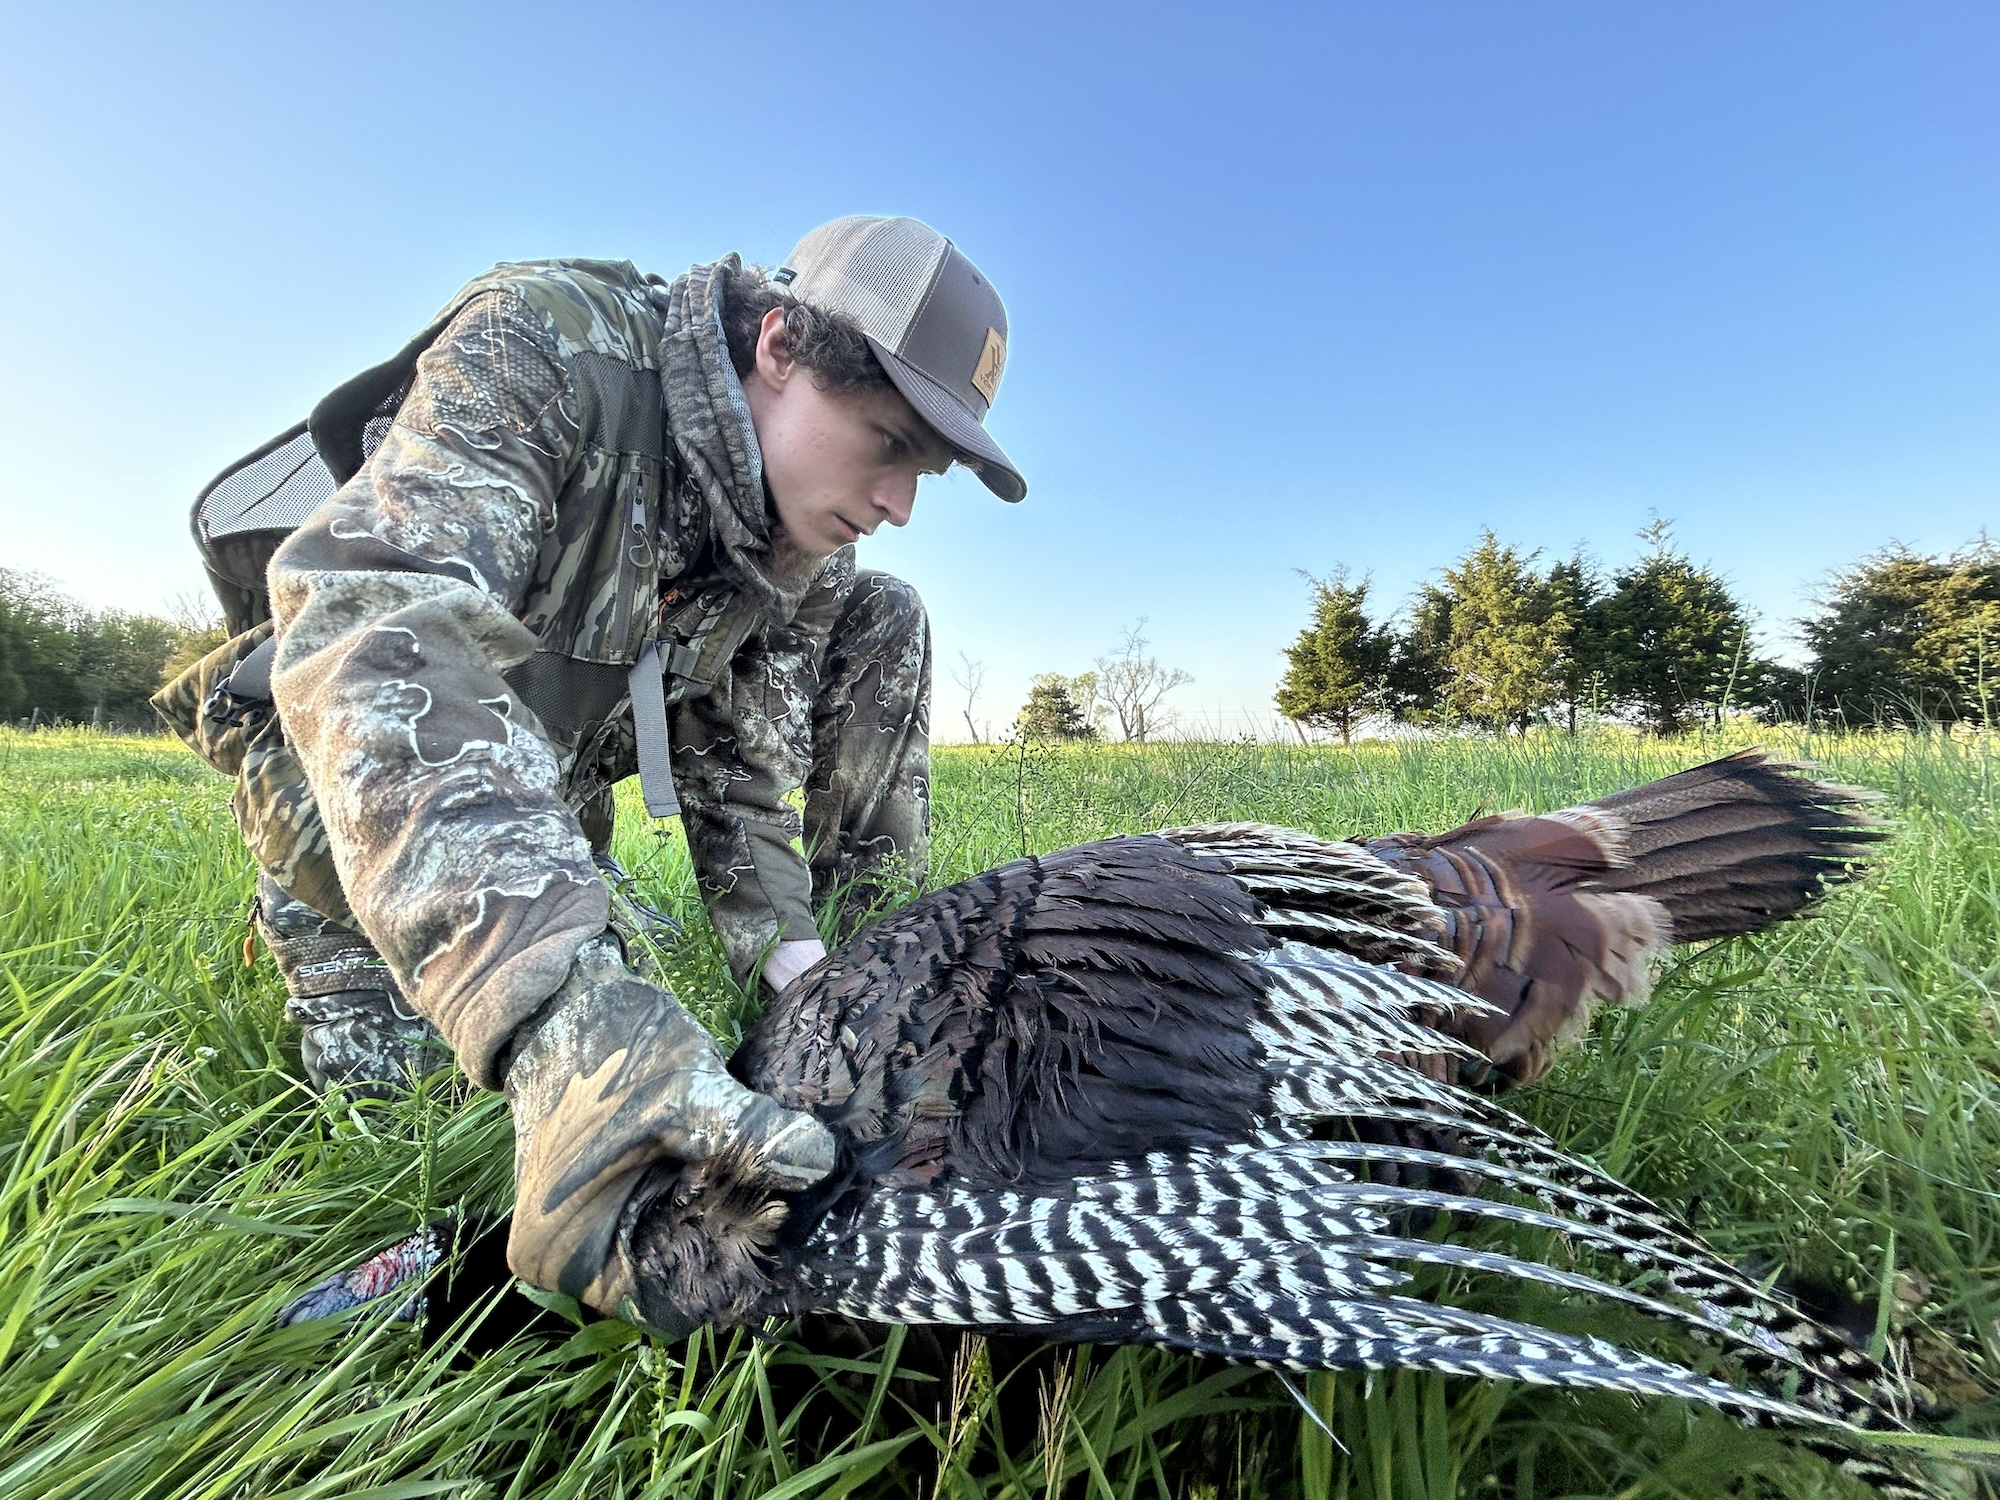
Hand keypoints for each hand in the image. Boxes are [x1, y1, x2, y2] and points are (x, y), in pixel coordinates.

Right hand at [504, 936, 835, 1314]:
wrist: (566, 1003)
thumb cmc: (610, 1052)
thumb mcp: (683, 1094)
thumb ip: (750, 1136)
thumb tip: (818, 1163)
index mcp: (564, 1256)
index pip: (670, 1306)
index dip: (732, 1276)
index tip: (780, 1228)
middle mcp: (568, 1262)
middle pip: (677, 1283)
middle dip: (734, 1247)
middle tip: (789, 1205)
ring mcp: (589, 1234)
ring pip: (680, 1251)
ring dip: (728, 1222)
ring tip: (776, 1187)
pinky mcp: (612, 1205)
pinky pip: (672, 1222)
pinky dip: (712, 1202)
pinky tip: (752, 1174)